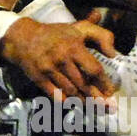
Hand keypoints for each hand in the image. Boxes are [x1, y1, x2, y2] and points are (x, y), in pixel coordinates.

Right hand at [1, 18, 116, 99]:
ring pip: (71, 92)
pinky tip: (75, 104)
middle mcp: (62, 59)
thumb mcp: (80, 28)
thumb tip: (113, 54)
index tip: (110, 92)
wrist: (23, 38)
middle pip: (84, 85)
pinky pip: (56, 96)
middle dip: (97, 98)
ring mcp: (49, 70)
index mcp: (74, 47)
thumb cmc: (56, 34)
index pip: (93, 69)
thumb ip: (101, 36)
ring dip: (84, 102)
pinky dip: (67, 102)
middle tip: (107, 107)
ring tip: (94, 107)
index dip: (104, 83)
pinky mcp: (39, 79)